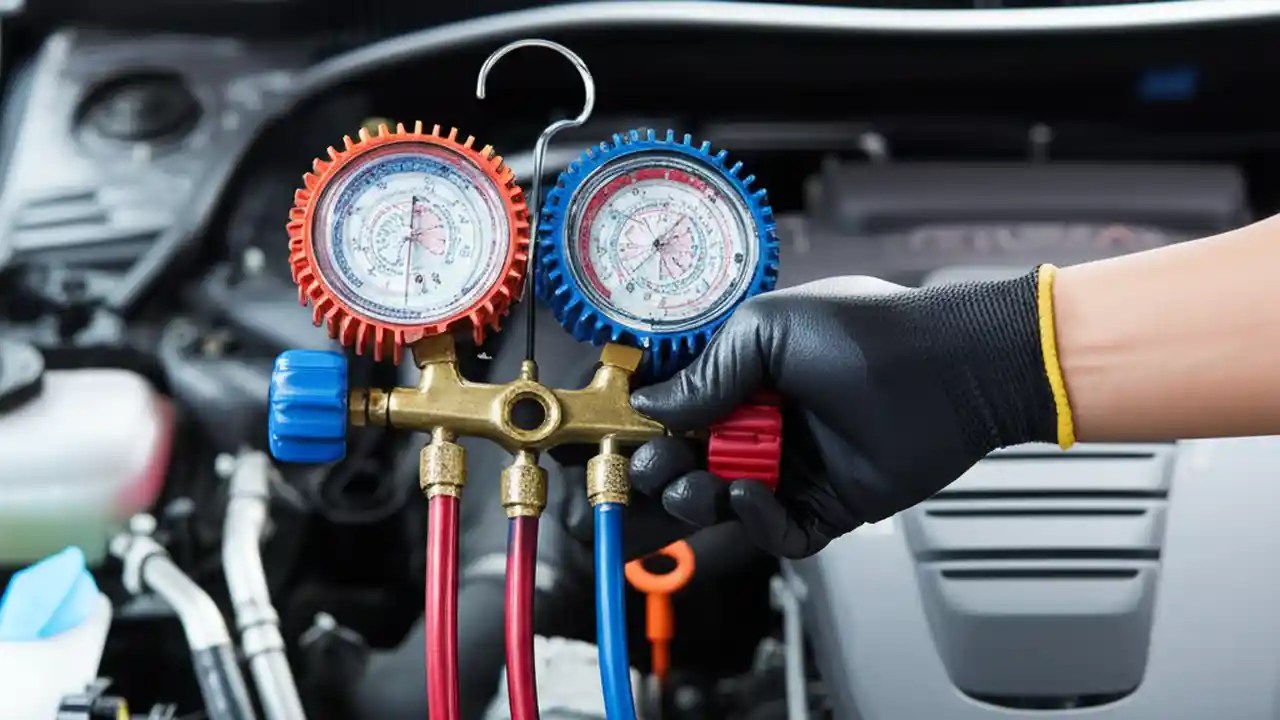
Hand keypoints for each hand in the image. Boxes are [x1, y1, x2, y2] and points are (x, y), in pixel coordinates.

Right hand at [630, 272, 1057, 557]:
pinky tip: (752, 497)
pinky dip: (756, 522)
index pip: (679, 409)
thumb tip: (651, 406)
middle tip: (651, 470)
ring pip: (725, 503)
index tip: (619, 438)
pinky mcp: (828, 507)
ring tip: (700, 486)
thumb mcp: (770, 331)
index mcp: (747, 376)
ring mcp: (795, 467)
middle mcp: (766, 423)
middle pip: (692, 463)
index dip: (646, 428)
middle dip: (664, 472)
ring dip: (700, 500)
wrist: (955, 369)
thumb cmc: (868, 334)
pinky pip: (777, 530)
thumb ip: (708, 373)